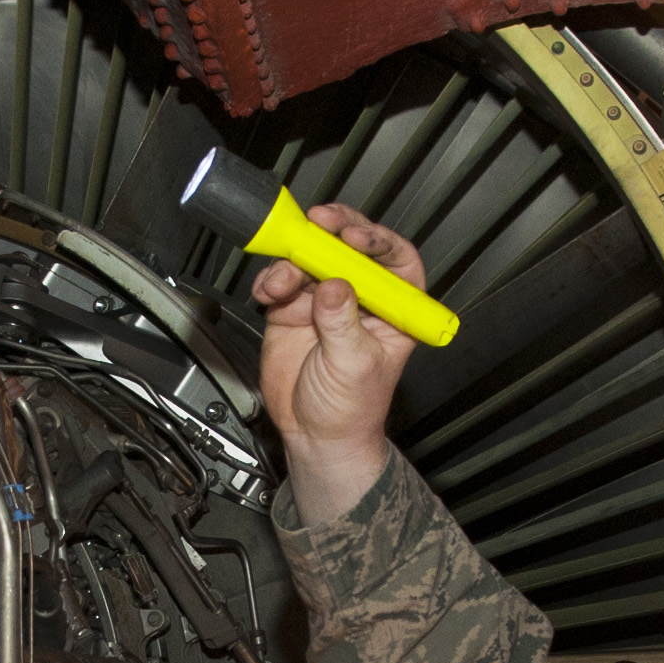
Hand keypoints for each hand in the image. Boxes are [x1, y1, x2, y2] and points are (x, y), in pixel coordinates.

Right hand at [252, 202, 423, 521]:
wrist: (315, 437)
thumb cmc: (351, 410)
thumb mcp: (354, 365)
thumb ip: (342, 324)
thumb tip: (333, 286)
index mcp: (393, 309)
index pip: (395, 259)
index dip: (377, 241)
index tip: (355, 238)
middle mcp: (360, 297)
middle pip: (350, 248)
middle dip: (333, 233)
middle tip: (317, 225)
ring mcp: (325, 300)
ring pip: (310, 259)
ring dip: (293, 261)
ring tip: (282, 282)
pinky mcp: (293, 309)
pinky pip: (281, 281)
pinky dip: (272, 281)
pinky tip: (268, 291)